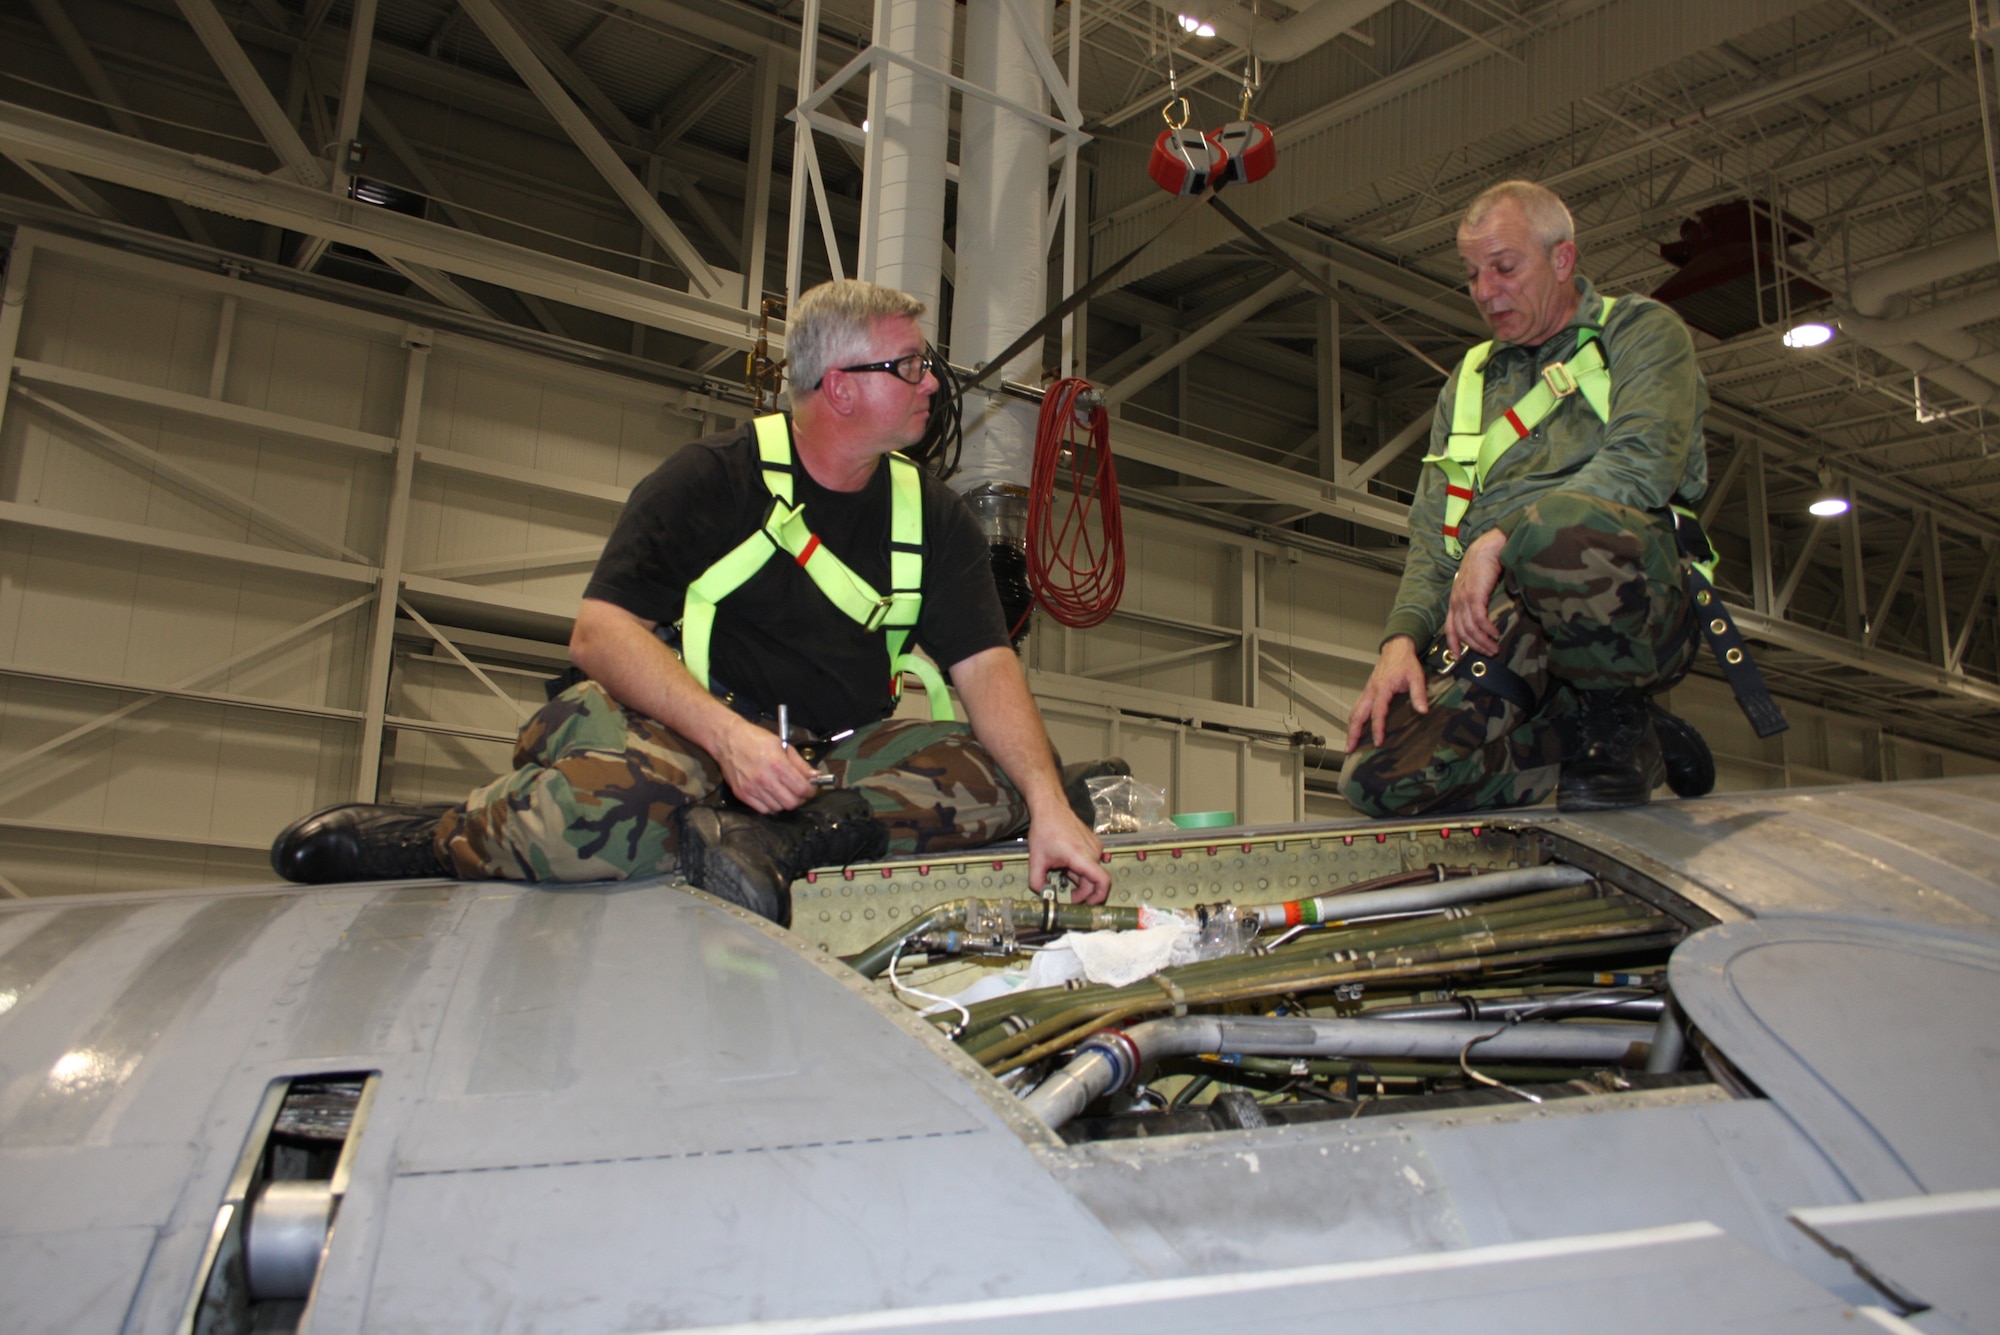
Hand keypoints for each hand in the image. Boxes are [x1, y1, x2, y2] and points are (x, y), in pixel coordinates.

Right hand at [712, 715, 820, 813]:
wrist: (727, 739)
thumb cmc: (754, 739)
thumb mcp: (782, 745)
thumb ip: (800, 764)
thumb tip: (814, 776)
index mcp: (777, 765)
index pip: (802, 789)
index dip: (811, 791)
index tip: (811, 788)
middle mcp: (765, 779)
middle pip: (791, 803)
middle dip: (800, 798)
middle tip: (800, 791)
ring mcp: (752, 789)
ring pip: (778, 808)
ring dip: (785, 802)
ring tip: (784, 792)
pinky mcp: (742, 794)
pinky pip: (763, 810)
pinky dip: (771, 806)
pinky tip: (772, 795)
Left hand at [1028, 807, 1109, 904]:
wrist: (1051, 808)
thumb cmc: (1045, 830)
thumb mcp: (1036, 859)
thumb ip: (1037, 882)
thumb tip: (1043, 895)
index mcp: (1081, 856)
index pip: (1102, 881)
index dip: (1098, 898)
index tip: (1085, 905)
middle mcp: (1093, 851)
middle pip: (1094, 881)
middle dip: (1082, 893)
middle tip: (1067, 897)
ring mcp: (1096, 847)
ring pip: (1092, 873)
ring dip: (1079, 880)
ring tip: (1062, 875)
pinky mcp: (1094, 844)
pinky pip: (1091, 863)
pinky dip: (1081, 870)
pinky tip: (1066, 866)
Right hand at [1345, 636, 1429, 752]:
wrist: (1396, 648)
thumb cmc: (1405, 662)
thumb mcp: (1416, 676)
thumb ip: (1419, 694)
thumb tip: (1422, 710)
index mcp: (1382, 688)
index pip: (1377, 712)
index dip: (1377, 728)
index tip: (1378, 741)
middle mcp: (1371, 691)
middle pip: (1357, 714)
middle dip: (1352, 732)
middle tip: (1349, 748)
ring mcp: (1367, 691)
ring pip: (1354, 712)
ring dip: (1350, 728)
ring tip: (1349, 743)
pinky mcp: (1367, 691)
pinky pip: (1357, 707)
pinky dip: (1354, 720)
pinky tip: (1354, 728)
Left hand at [1443, 528, 1507, 658]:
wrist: (1488, 548)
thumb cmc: (1485, 565)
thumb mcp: (1476, 586)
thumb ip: (1476, 601)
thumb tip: (1483, 617)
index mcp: (1455, 600)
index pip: (1449, 627)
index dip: (1453, 643)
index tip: (1459, 656)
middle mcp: (1456, 601)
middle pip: (1461, 632)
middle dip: (1475, 646)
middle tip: (1489, 653)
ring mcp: (1464, 599)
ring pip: (1470, 629)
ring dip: (1484, 641)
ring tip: (1495, 647)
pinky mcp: (1475, 596)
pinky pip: (1479, 620)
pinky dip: (1488, 630)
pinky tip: (1496, 633)